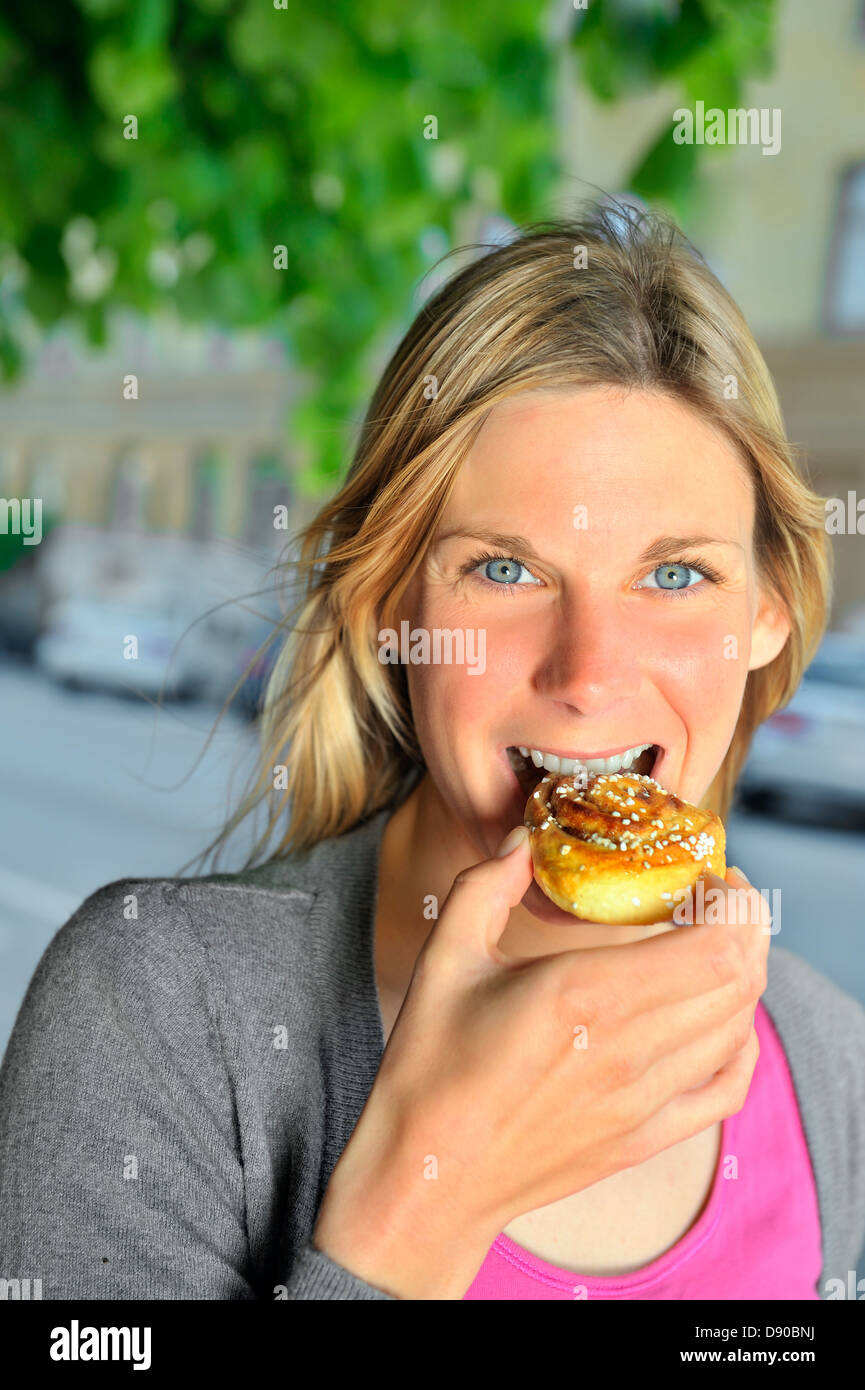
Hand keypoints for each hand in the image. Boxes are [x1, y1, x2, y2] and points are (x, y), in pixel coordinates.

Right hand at [313, 831, 767, 1297]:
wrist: (428, 1178)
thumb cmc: (430, 1067)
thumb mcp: (444, 956)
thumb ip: (486, 886)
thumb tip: (525, 843)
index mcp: (585, 994)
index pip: (715, 947)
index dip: (735, 903)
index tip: (712, 875)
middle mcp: (629, 1048)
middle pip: (740, 980)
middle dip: (747, 926)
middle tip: (718, 898)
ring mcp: (643, 1100)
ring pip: (737, 1028)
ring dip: (742, 976)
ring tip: (715, 945)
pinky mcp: (644, 1138)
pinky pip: (726, 1089)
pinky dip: (741, 1046)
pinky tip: (721, 1020)